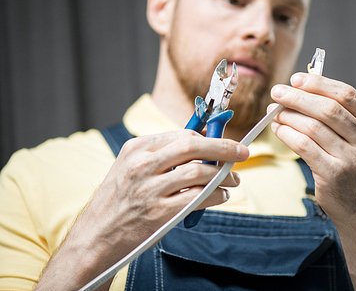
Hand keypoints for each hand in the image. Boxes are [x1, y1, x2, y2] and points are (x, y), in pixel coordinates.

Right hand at [36, 130, 248, 289]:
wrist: (96, 236)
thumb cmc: (118, 201)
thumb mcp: (131, 168)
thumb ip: (162, 155)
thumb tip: (201, 142)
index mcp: (136, 149)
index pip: (183, 134)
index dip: (210, 137)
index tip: (226, 142)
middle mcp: (142, 165)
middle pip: (192, 145)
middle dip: (224, 148)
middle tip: (242, 152)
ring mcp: (149, 189)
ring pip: (198, 172)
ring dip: (222, 175)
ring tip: (232, 180)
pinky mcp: (158, 213)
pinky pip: (198, 198)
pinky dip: (216, 195)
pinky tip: (221, 195)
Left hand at [270, 72, 355, 224]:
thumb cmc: (355, 167)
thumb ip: (340, 115)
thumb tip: (300, 88)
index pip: (346, 94)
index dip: (318, 83)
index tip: (295, 79)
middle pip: (328, 109)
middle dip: (298, 97)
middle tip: (277, 91)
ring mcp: (353, 160)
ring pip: (313, 127)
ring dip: (288, 116)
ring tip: (274, 112)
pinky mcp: (334, 175)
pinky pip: (304, 146)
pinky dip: (287, 134)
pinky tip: (278, 129)